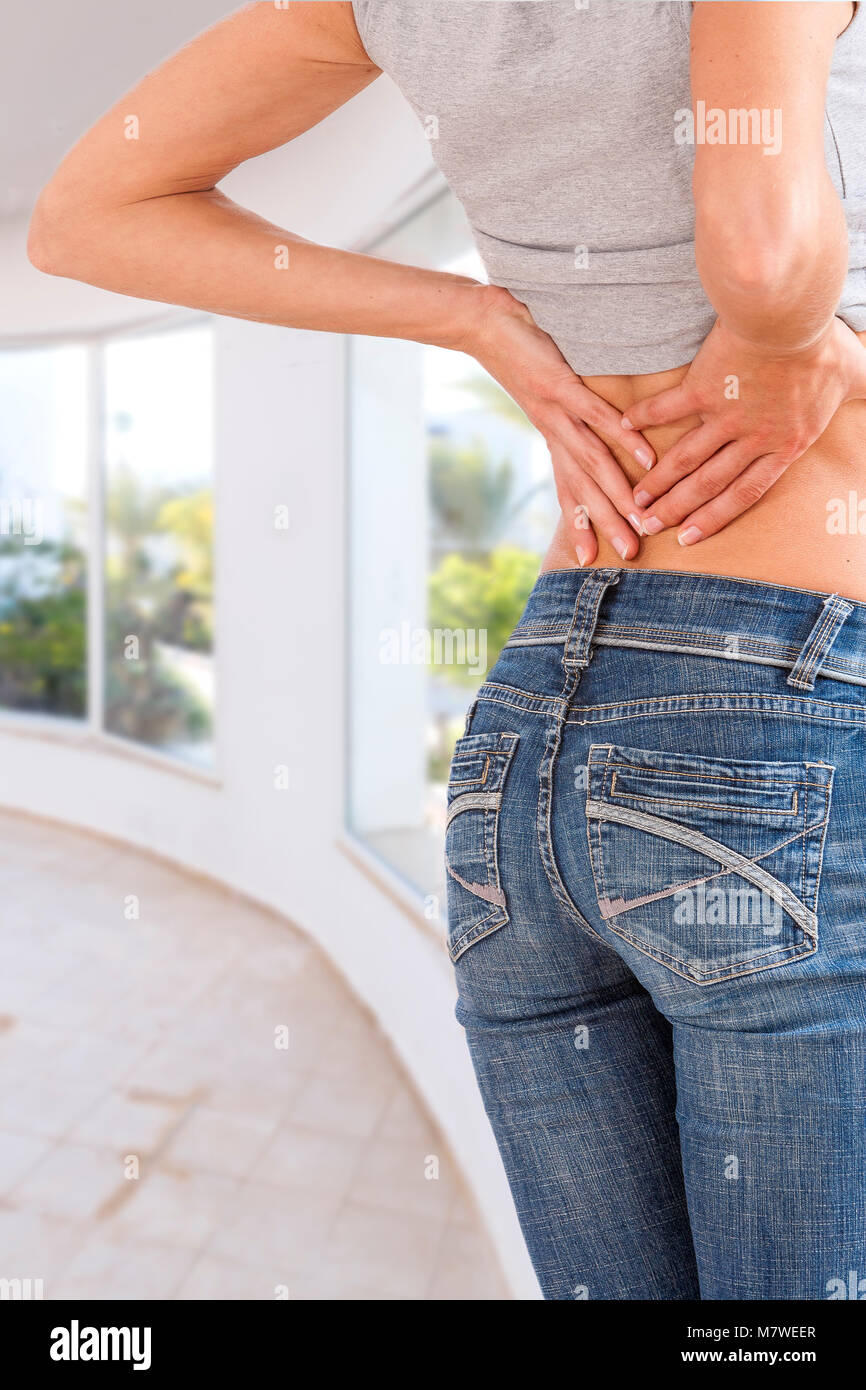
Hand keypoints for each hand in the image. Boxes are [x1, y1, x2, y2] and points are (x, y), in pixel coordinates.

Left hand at [468, 286, 653, 561]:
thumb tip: (590, 425)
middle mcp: (554, 433)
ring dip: (616, 493)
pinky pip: (595, 417)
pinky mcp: (560, 386)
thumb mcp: (546, 391)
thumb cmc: (519, 353)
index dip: (580, 524)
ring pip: (591, 462)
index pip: (568, 490)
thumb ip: (570, 412)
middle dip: (606, 523)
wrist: (481, 325)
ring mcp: (556, 412)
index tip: (594, 558)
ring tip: (640, 518)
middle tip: (630, 553)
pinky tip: (644, 457)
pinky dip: (621, 437)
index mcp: (552, 437)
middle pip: (584, 487)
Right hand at [623, 316, 865, 543]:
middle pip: (709, 485)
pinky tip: (625, 429)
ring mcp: (724, 416)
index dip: (715, 518)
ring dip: (658, 482)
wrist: (787, 316)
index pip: (746, 493)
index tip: (690, 536)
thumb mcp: (858, 373)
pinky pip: (667, 410)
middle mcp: (751, 438)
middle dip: (677, 510)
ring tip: (637, 498)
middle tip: (650, 526)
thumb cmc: (824, 344)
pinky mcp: (702, 388)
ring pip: (685, 459)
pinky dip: (644, 420)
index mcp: (785, 443)